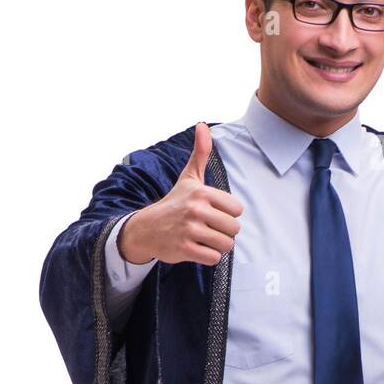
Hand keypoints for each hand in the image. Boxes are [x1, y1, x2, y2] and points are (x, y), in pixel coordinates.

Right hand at [119, 122, 243, 265]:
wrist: (146, 228)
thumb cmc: (174, 202)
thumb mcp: (188, 178)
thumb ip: (200, 153)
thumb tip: (202, 125)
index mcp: (202, 192)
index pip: (237, 209)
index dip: (228, 213)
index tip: (213, 212)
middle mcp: (196, 210)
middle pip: (234, 229)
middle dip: (224, 231)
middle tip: (208, 227)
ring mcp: (190, 230)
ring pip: (226, 244)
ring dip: (217, 245)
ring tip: (203, 237)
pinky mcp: (185, 249)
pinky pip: (213, 258)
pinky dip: (208, 256)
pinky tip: (196, 247)